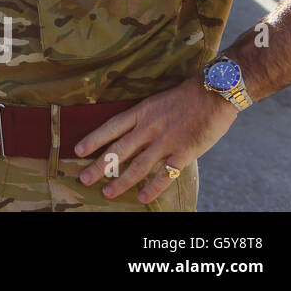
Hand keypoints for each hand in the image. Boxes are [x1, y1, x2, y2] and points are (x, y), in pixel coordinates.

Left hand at [74, 77, 238, 203]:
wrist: (213, 93)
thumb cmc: (185, 97)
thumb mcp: (156, 102)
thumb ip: (143, 120)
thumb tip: (129, 135)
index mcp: (140, 112)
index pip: (111, 127)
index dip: (93, 139)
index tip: (77, 151)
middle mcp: (148, 128)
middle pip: (119, 150)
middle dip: (99, 166)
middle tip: (84, 179)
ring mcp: (165, 141)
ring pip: (137, 165)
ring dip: (121, 181)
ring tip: (107, 193)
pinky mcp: (184, 152)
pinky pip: (165, 174)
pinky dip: (153, 187)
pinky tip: (142, 198)